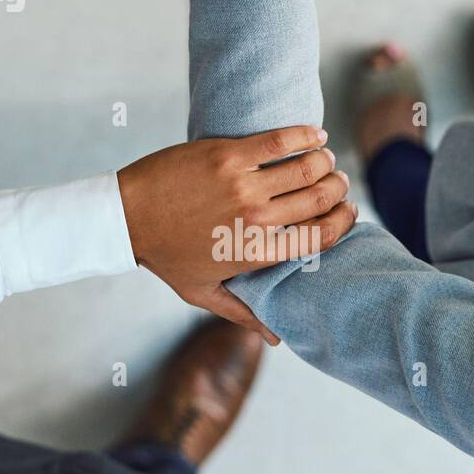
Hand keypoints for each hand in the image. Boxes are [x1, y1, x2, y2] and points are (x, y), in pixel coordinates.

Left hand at [118, 127, 355, 341]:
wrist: (126, 217)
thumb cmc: (164, 255)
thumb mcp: (202, 293)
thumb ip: (243, 312)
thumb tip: (277, 339)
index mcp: (258, 253)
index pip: (321, 237)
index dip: (343, 221)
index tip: (348, 210)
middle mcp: (256, 220)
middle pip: (319, 200)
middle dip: (338, 189)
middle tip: (337, 181)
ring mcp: (242, 185)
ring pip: (306, 168)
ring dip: (325, 162)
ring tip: (325, 160)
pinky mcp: (227, 155)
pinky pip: (279, 141)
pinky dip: (306, 135)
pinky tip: (316, 135)